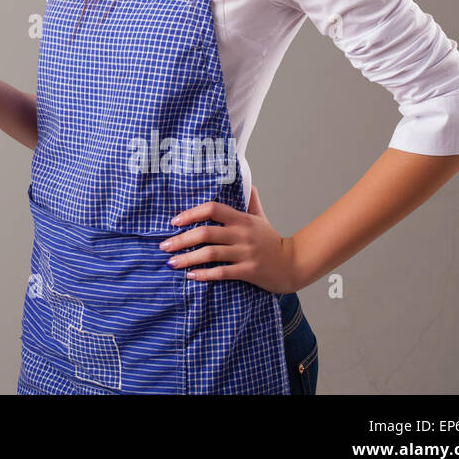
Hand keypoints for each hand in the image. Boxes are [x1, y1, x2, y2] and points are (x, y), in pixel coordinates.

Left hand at [159, 186, 300, 293]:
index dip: (191, 213)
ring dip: (187, 258)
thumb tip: (246, 182)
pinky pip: (222, 272)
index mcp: (242, 219)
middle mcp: (242, 234)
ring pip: (210, 254)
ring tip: (171, 262)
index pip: (212, 208)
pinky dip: (204, 274)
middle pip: (205, 233)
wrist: (294, 263)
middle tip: (163, 245)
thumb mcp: (260, 218)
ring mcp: (245, 253)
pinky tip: (191, 276)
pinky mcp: (248, 271)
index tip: (174, 221)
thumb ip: (250, 201)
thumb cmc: (271, 241)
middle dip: (181, 239)